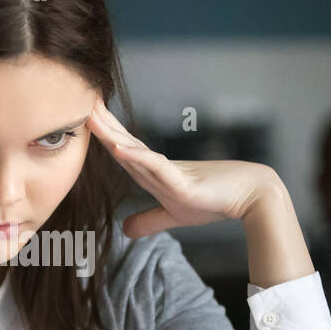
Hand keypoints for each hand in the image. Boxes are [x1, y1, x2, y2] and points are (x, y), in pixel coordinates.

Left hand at [86, 96, 278, 237]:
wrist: (251, 196)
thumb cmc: (215, 200)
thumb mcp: (174, 215)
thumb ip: (150, 220)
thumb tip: (125, 230)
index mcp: (154, 172)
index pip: (122, 150)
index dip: (102, 134)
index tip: (83, 116)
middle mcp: (158, 166)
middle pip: (122, 141)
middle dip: (100, 123)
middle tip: (79, 99)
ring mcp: (169, 171)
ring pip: (133, 149)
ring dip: (111, 132)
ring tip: (91, 114)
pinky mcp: (181, 182)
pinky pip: (154, 166)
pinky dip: (136, 157)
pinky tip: (118, 148)